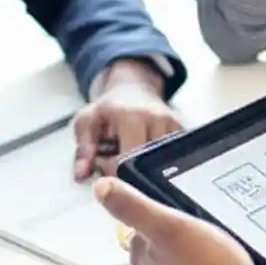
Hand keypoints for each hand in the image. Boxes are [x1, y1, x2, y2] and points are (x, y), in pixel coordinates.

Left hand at [75, 60, 181, 179]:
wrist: (134, 89)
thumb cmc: (108, 109)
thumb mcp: (87, 122)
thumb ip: (83, 149)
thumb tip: (81, 175)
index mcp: (131, 117)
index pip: (126, 160)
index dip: (114, 173)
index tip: (105, 172)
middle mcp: (158, 120)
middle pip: (146, 165)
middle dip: (130, 174)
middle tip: (117, 166)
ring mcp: (174, 126)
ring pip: (160, 165)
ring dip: (144, 169)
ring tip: (131, 157)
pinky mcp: (184, 131)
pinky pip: (172, 159)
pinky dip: (157, 163)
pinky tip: (145, 155)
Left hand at [95, 178, 265, 264]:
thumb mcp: (171, 226)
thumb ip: (133, 207)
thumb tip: (99, 187)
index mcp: (145, 258)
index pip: (137, 234)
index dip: (151, 221)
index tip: (168, 215)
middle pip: (152, 258)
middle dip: (167, 245)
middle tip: (191, 233)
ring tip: (207, 257)